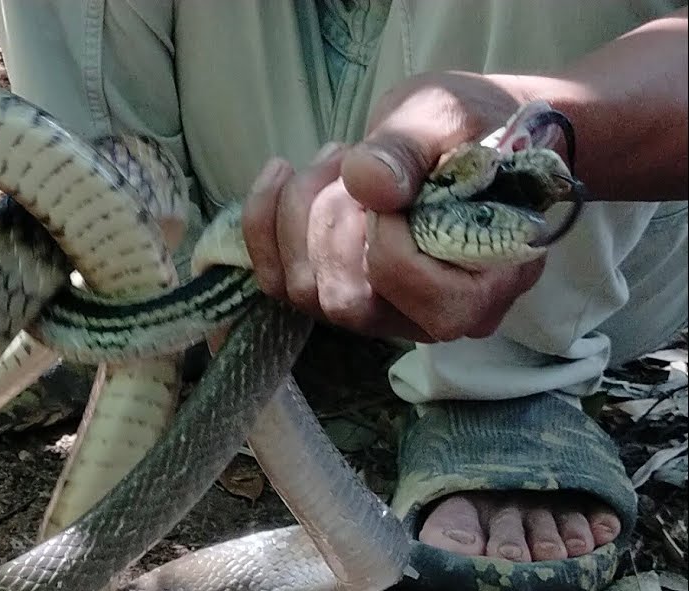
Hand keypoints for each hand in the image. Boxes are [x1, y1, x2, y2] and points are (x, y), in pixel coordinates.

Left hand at [241, 71, 550, 342]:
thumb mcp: (451, 116)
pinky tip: (281, 171)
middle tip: (350, 154)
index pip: (403, 282)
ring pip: (303, 290)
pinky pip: (278, 281)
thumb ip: (412, 149)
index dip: (380, 226)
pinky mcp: (340, 294)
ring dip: (297, 212)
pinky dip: (264, 223)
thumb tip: (366, 183)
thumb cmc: (477, 128)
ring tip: (335, 155)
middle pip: (344, 298)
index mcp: (482, 287)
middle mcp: (429, 318)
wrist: (471, 137)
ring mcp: (380, 314)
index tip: (393, 177)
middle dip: (327, 215)